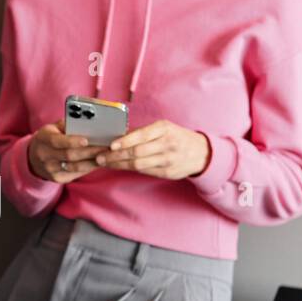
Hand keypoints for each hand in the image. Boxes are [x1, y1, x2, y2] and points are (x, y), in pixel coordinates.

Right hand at [27, 118, 100, 182]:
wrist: (35, 158)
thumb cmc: (50, 137)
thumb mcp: (54, 127)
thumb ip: (68, 124)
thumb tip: (89, 122)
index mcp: (43, 139)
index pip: (57, 141)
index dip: (72, 141)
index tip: (86, 140)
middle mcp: (44, 156)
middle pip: (69, 155)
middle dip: (89, 151)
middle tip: (106, 147)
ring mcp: (50, 169)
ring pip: (75, 167)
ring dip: (93, 161)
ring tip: (106, 155)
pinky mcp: (58, 178)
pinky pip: (77, 173)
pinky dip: (89, 167)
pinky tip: (99, 161)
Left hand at [91, 120, 210, 179]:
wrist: (201, 153)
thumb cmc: (177, 137)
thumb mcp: (164, 128)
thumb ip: (143, 132)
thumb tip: (118, 136)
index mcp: (164, 129)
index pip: (142, 135)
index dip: (125, 141)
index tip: (111, 145)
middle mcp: (167, 144)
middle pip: (137, 152)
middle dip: (116, 156)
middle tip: (100, 157)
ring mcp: (167, 160)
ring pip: (139, 164)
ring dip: (119, 164)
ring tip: (105, 163)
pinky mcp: (167, 172)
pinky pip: (145, 171)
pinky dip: (130, 169)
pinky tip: (120, 167)